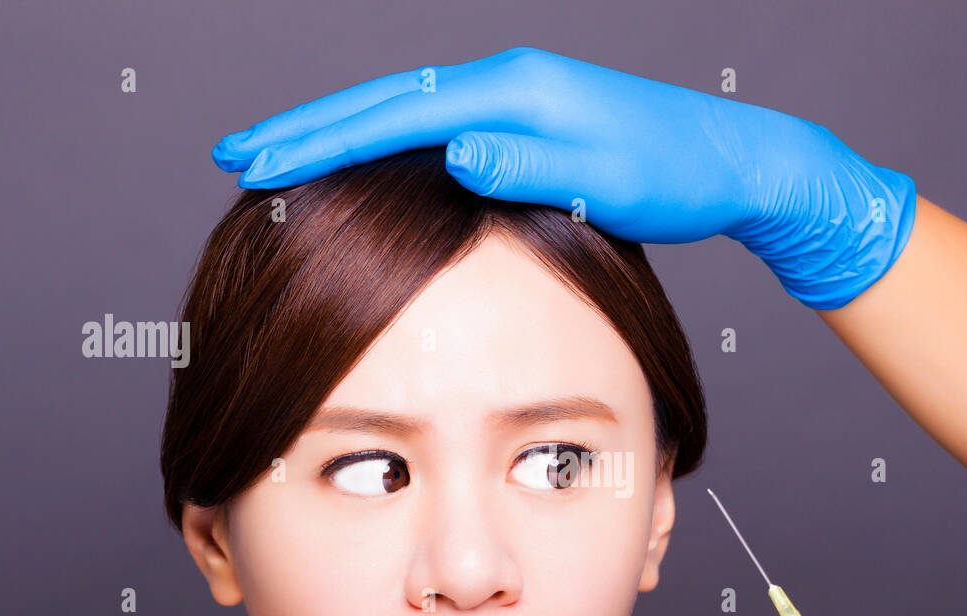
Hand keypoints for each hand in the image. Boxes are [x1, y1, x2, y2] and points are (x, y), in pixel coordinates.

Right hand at [210, 46, 914, 308]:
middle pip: (383, 103)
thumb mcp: (608, 180)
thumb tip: (457, 151)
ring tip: (280, 156)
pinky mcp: (524, 120)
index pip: (396, 117)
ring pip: (402, 112)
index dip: (321, 141)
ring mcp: (513, 99)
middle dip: (306, 129)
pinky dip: (384, 144)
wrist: (730, 160)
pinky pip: (432, 127)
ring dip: (337, 134)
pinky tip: (365, 164)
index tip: (258, 164)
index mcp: (514, 93)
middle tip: (236, 154)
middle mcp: (504, 84)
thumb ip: (533, 167)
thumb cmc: (675, 175)